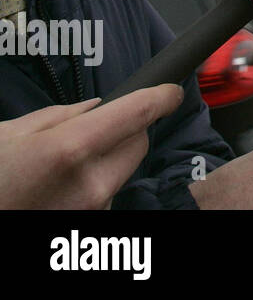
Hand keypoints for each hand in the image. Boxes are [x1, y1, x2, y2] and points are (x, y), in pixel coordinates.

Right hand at [0, 84, 182, 208]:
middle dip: (124, 131)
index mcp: (69, 150)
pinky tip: (59, 190)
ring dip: (106, 162)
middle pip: (137, 142)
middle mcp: (90, 183)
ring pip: (122, 171)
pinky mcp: (91, 228)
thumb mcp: (7, 136)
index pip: (137, 114)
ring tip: (58, 170)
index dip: (160, 97)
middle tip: (90, 131)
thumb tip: (96, 106)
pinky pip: (107, 195)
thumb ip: (58, 116)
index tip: (170, 90)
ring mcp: (93, 211)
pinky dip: (94, 186)